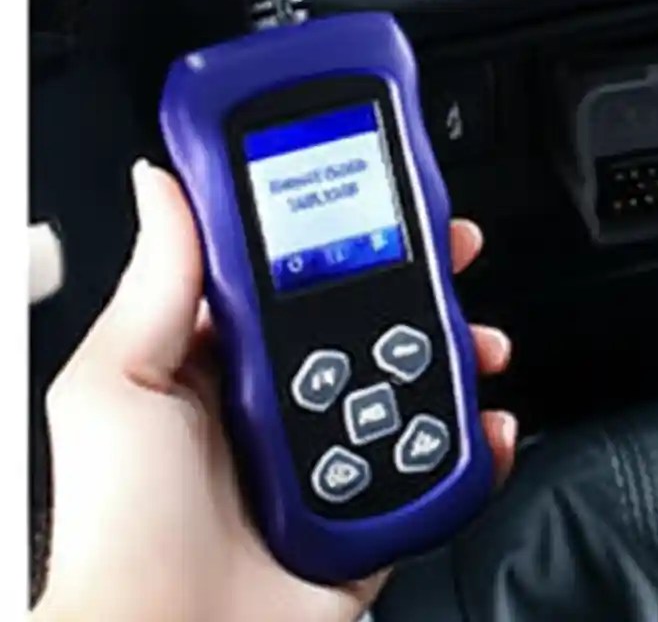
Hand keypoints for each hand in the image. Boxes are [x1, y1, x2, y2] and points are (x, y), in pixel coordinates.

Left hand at [33, 161, 518, 621]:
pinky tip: (485, 424)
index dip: (346, 234)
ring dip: (459, 359)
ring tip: (479, 346)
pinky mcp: (370, 513)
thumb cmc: (117, 525)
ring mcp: (332, 458)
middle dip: (425, 288)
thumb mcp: (115, 387)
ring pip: (414, 389)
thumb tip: (162, 188)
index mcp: (222, 365)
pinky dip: (475, 447)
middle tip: (458, 259)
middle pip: (371, 325)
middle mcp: (282, 406)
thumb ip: (154, 287)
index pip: (297, 278)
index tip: (387, 200)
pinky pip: (438, 471)